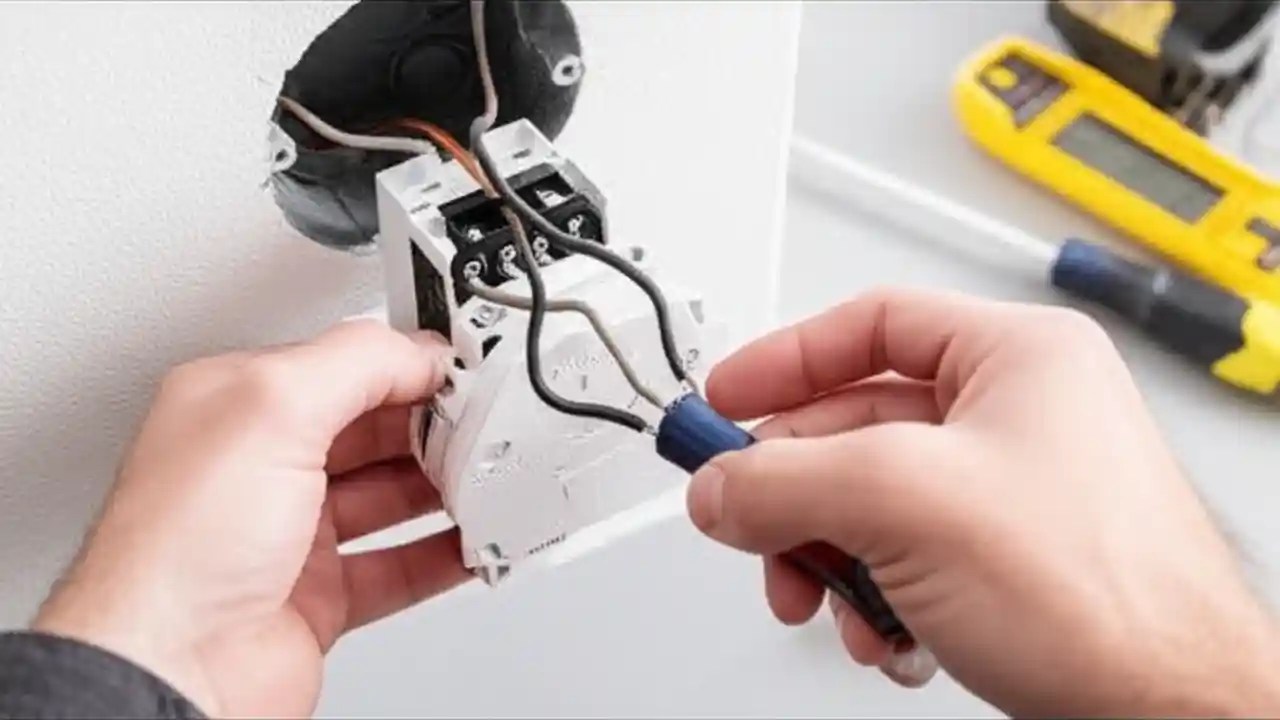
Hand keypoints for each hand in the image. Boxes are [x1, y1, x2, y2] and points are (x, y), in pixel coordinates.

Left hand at [33, 319, 471, 717]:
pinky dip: (441, 554)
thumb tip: (418, 354)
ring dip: (442, 487)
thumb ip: (355, 362)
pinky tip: (470, 542)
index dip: (405, 365)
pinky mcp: (315, 597)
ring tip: (488, 477)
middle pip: (371, 430)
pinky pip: (396, 567)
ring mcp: (288, 537)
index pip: (340, 366)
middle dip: (433, 425)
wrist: (169, 675)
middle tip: (485, 424)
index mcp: (234, 407)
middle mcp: (257, 468)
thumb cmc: (176, 555)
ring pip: (388, 498)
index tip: (461, 372)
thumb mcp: (271, 410)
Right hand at [686, 289, 1279, 717]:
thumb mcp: (906, 504)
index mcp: (1016, 358)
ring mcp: (1013, 491)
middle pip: (857, 426)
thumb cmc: (1107, 597)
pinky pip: (904, 557)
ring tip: (827, 601)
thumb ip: (787, 481)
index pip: (871, 325)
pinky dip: (874, 596)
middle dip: (796, 492)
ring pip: (872, 503)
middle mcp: (1018, 415)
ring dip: (831, 558)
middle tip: (750, 525)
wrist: (1177, 713)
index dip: (785, 360)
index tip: (725, 399)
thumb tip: (718, 485)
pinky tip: (885, 636)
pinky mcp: (1006, 560)